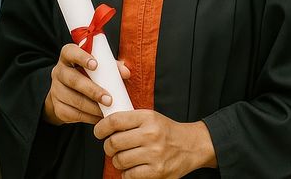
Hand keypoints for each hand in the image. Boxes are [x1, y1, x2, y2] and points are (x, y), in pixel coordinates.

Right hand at [43, 43, 130, 125]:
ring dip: (92, 107)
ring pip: (73, 99)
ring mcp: (56, 90)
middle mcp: (59, 71)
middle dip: (93, 90)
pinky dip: (88, 117)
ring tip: (107, 111)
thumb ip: (111, 66)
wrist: (69, 93)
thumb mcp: (98, 67)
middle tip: (109, 99)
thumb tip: (125, 72)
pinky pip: (72, 113)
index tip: (96, 65)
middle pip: (73, 79)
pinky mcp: (57, 107)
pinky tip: (98, 118)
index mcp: (68, 56)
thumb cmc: (89, 75)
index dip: (82, 57)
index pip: (70, 52)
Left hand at [95, 110, 215, 177]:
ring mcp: (154, 154)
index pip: (115, 121)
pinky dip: (127, 173)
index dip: (101, 128)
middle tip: (112, 148)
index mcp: (148, 117)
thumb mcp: (150, 118)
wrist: (191, 146)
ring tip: (125, 158)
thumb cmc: (167, 132)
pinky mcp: (157, 172)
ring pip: (119, 160)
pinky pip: (129, 175)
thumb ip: (130, 120)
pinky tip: (133, 168)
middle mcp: (151, 134)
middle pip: (113, 143)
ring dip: (118, 161)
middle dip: (108, 147)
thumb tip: (104, 126)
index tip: (99, 132)